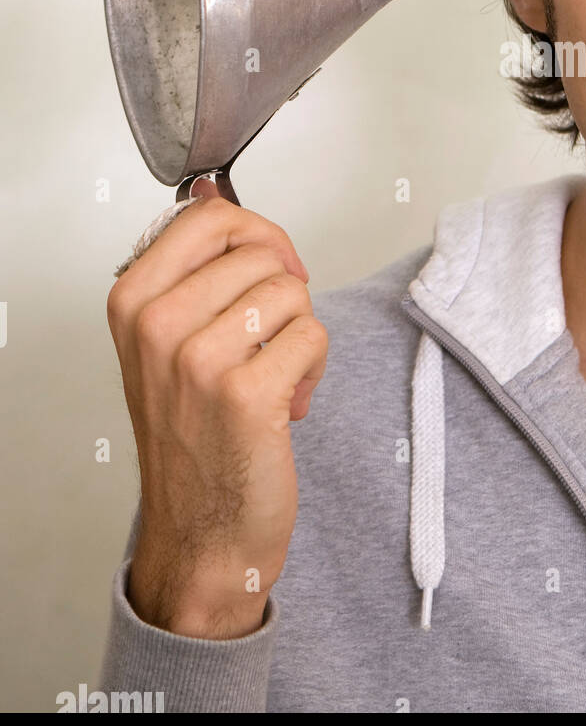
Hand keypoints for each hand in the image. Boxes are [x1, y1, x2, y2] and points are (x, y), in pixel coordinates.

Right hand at [105, 180, 326, 637]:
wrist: (204, 533)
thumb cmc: (193, 436)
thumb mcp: (166, 342)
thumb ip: (190, 267)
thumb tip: (210, 192)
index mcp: (131, 301)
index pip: (209, 215)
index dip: (258, 235)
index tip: (267, 268)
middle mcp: (156, 326)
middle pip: (262, 253)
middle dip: (283, 293)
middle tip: (268, 342)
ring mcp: (197, 360)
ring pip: (292, 292)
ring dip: (298, 334)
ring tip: (272, 375)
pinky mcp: (246, 394)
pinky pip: (313, 335)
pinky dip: (313, 368)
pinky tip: (286, 403)